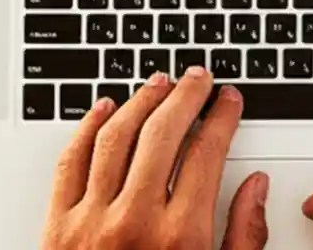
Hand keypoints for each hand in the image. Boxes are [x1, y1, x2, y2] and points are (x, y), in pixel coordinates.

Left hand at [40, 68, 268, 249]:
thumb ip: (243, 236)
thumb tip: (256, 188)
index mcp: (181, 236)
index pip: (207, 152)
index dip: (221, 117)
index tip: (228, 101)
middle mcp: (134, 221)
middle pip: (162, 132)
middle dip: (186, 96)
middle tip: (198, 79)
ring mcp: (91, 221)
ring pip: (116, 136)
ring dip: (140, 101)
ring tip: (159, 84)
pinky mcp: (55, 228)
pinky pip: (70, 161)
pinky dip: (87, 128)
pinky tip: (104, 110)